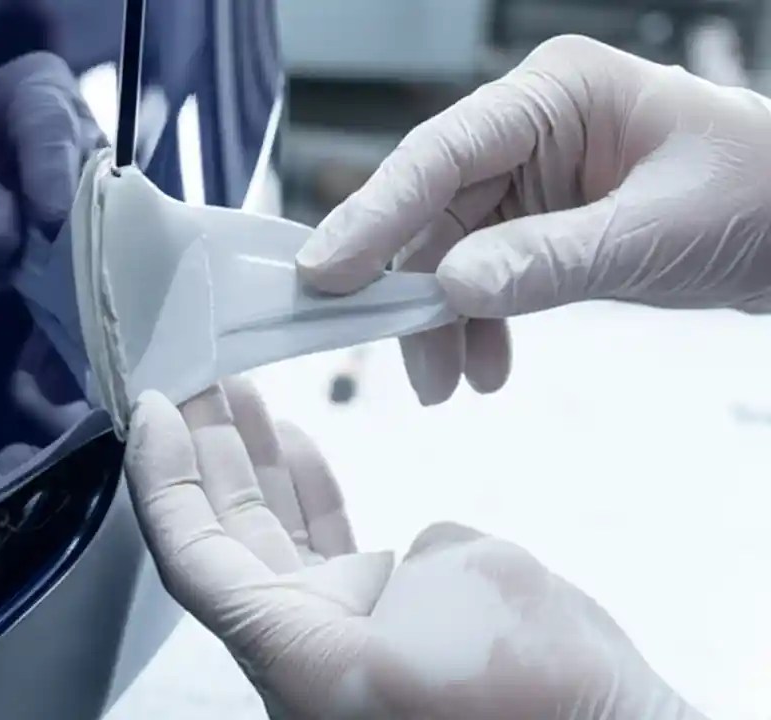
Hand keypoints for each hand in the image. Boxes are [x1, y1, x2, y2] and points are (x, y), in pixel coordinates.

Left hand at [0, 52, 104, 305]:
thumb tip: (1, 241)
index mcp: (36, 90)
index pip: (53, 126)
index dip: (53, 172)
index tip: (51, 219)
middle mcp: (77, 132)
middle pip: (95, 174)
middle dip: (80, 220)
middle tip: (64, 265)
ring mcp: (90, 187)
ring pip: (107, 220)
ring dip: (87, 258)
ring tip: (71, 292)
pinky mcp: (91, 234)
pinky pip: (101, 256)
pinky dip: (86, 282)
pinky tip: (77, 307)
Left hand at [124, 378, 701, 719]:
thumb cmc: (525, 696)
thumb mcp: (442, 605)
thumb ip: (380, 571)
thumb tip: (397, 562)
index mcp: (287, 646)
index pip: (189, 550)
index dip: (163, 475)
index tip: (156, 405)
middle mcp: (299, 633)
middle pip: (221, 526)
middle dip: (204, 446)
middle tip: (193, 372)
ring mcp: (342, 617)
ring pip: (269, 526)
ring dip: (251, 456)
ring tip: (237, 387)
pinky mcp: (387, 604)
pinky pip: (322, 537)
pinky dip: (305, 487)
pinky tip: (298, 438)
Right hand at [295, 35, 770, 405]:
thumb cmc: (762, 197)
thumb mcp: (655, 230)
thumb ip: (550, 259)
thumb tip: (454, 286)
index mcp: (556, 93)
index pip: (442, 152)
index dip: (376, 213)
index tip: (328, 271)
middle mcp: (532, 128)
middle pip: (434, 208)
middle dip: (411, 287)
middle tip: (384, 346)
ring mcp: (534, 176)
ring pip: (451, 250)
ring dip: (442, 319)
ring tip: (444, 380)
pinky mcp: (541, 221)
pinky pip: (485, 273)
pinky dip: (478, 323)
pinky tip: (484, 365)